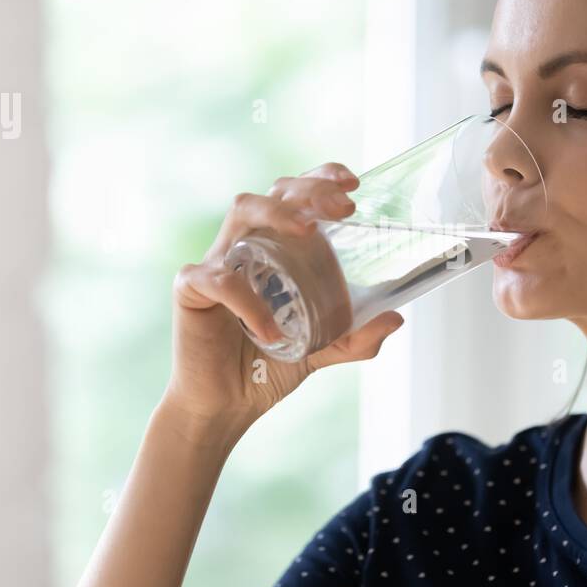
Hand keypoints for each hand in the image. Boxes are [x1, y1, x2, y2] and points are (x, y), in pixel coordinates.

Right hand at [161, 162, 404, 432]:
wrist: (226, 407)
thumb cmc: (266, 368)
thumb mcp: (322, 350)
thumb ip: (355, 338)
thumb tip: (395, 319)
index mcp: (274, 250)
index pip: (293, 197)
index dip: (319, 179)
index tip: (352, 183)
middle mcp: (245, 247)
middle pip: (271, 193)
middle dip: (309, 191)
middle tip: (344, 208)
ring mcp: (216, 263)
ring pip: (241, 211)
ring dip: (278, 213)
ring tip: (309, 232)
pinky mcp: (192, 290)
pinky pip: (219, 280)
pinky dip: (248, 301)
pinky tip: (272, 331)